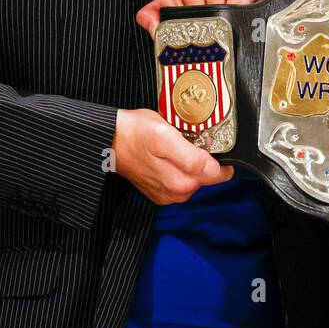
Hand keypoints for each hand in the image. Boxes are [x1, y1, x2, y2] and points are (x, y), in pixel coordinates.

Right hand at [112, 108, 233, 204]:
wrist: (108, 140)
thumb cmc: (134, 133)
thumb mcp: (164, 135)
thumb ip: (191, 157)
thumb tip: (214, 169)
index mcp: (182, 183)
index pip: (220, 173)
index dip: (217, 154)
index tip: (206, 140)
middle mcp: (177, 194)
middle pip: (209, 175)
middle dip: (203, 156)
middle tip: (187, 139)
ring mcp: (168, 194)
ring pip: (196, 176)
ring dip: (191, 161)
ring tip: (175, 145)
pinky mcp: (160, 191)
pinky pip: (182, 178)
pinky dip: (179, 166)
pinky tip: (167, 154)